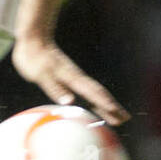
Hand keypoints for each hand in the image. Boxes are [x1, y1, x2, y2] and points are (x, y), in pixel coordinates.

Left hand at [12, 34, 129, 124]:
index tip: (116, 113)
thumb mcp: (42, 74)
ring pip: (95, 93)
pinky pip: (87, 92)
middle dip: (113, 107)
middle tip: (125, 119)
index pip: (92, 92)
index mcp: (72, 78)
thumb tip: (69, 102)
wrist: (34, 40)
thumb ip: (55, 88)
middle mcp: (77, 78)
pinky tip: (97, 107)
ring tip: (119, 117)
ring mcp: (75, 78)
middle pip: (99, 94)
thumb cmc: (35, 57)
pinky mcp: (69, 78)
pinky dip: (96, 100)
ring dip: (107, 105)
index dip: (104, 103)